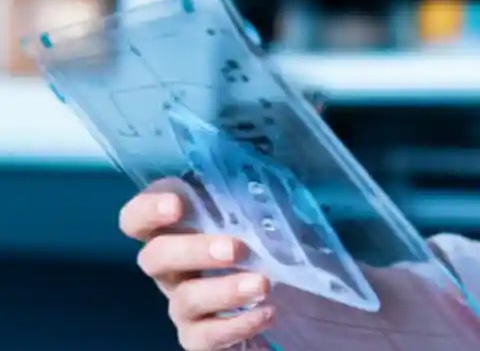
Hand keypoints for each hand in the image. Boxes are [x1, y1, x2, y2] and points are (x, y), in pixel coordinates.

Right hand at [119, 186, 275, 349]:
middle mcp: (174, 269)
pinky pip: (205, 337)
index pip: (139, 218)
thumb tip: (262, 183)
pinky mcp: (201, 338)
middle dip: (192, 250)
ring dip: (224, 290)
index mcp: (182, 232)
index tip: (176, 205)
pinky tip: (266, 313)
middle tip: (235, 249)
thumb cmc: (277, 250)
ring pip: (185, 299)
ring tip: (262, 284)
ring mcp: (185, 306)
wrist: (300, 303)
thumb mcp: (275, 219)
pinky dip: (236, 324)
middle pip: (154, 257)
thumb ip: (260, 202)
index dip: (147, 209)